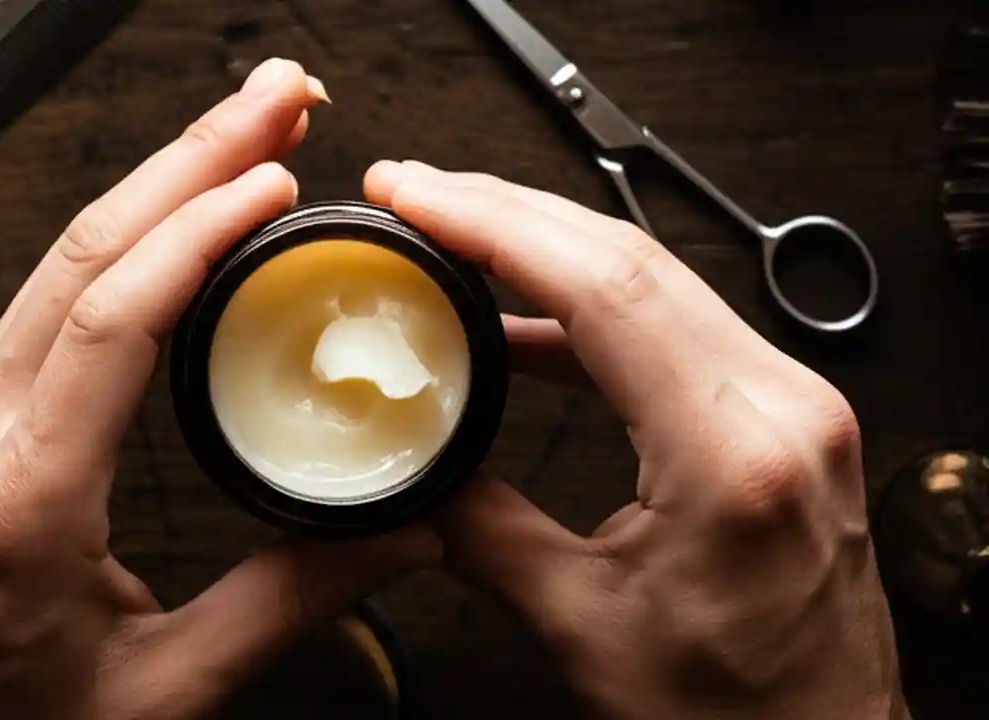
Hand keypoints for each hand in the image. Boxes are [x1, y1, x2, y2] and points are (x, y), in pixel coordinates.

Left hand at [0, 60, 437, 719]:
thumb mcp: (162, 690)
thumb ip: (288, 606)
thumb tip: (392, 541)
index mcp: (24, 502)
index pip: (112, 319)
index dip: (199, 232)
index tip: (274, 180)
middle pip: (81, 252)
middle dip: (187, 156)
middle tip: (272, 100)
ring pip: (57, 259)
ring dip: (154, 182)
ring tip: (240, 136)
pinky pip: (46, 298)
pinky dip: (121, 238)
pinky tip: (173, 218)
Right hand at [364, 161, 903, 719]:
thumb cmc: (735, 718)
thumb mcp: (581, 626)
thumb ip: (483, 531)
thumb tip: (415, 467)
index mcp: (733, 453)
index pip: (605, 288)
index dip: (495, 227)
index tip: (416, 197)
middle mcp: (781, 406)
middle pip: (631, 257)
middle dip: (509, 213)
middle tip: (416, 195)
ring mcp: (790, 402)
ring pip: (654, 278)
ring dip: (545, 249)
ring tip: (453, 238)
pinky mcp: (778, 415)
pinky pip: (672, 328)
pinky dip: (586, 310)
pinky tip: (522, 326)